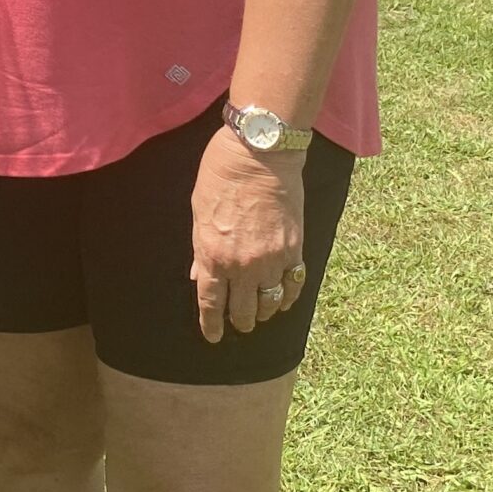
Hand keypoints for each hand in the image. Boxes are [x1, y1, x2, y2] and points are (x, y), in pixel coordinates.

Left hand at [190, 126, 305, 341]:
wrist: (259, 155)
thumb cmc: (220, 176)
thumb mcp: (198, 212)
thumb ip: (200, 249)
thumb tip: (198, 274)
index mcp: (212, 256)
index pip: (211, 303)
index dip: (212, 324)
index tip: (214, 336)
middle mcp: (242, 265)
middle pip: (242, 310)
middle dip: (240, 322)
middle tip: (241, 324)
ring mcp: (271, 259)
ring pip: (270, 303)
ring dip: (265, 312)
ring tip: (262, 313)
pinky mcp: (294, 249)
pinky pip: (294, 284)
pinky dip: (289, 296)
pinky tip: (285, 299)